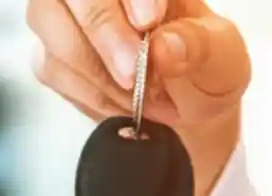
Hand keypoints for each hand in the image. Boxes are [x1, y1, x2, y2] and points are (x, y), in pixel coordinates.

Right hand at [26, 0, 250, 195]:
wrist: (186, 105)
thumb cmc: (204, 68)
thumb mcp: (223, 58)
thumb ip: (199, 46)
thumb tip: (163, 46)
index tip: (149, 21)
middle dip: (101, 28)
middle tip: (134, 74)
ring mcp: (67, 15)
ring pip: (47, 21)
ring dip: (95, 70)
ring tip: (139, 97)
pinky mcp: (51, 54)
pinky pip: (51, 67)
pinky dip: (89, 93)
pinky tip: (121, 104)